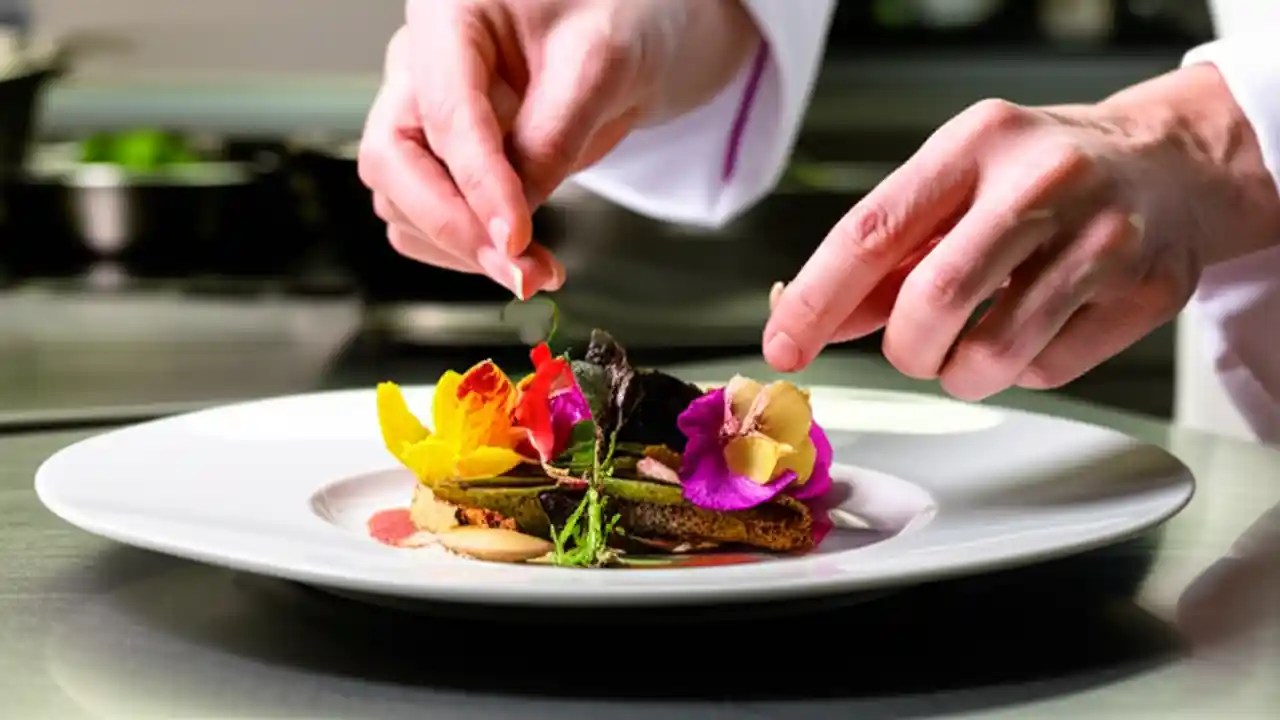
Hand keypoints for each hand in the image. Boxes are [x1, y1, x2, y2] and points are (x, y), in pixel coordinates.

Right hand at [358, 0, 758, 298]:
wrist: (639, 30)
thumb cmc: (621, 15)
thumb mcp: (601, 65)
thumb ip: (552, 140)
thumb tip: (513, 224)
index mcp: (448, 14)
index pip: (444, 110)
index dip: (477, 183)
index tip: (515, 237)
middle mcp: (420, 64)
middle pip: (392, 160)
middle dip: (451, 224)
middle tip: (517, 268)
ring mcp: (425, 114)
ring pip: (401, 200)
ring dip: (460, 248)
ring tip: (536, 268)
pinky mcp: (443, 159)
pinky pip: (426, 220)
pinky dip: (465, 250)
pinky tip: (520, 256)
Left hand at [765, 64, 1279, 399]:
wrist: (1168, 166)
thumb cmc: (1041, 178)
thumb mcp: (956, 187)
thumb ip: (883, 257)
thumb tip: (803, 317)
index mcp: (975, 145)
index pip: (873, 231)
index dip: (817, 300)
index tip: (784, 346)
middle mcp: (1041, 181)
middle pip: (932, 302)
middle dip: (905, 349)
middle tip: (914, 348)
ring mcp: (1101, 236)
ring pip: (992, 355)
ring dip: (961, 373)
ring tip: (976, 341)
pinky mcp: (1145, 290)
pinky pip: (1049, 372)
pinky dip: (1023, 369)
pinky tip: (1039, 326)